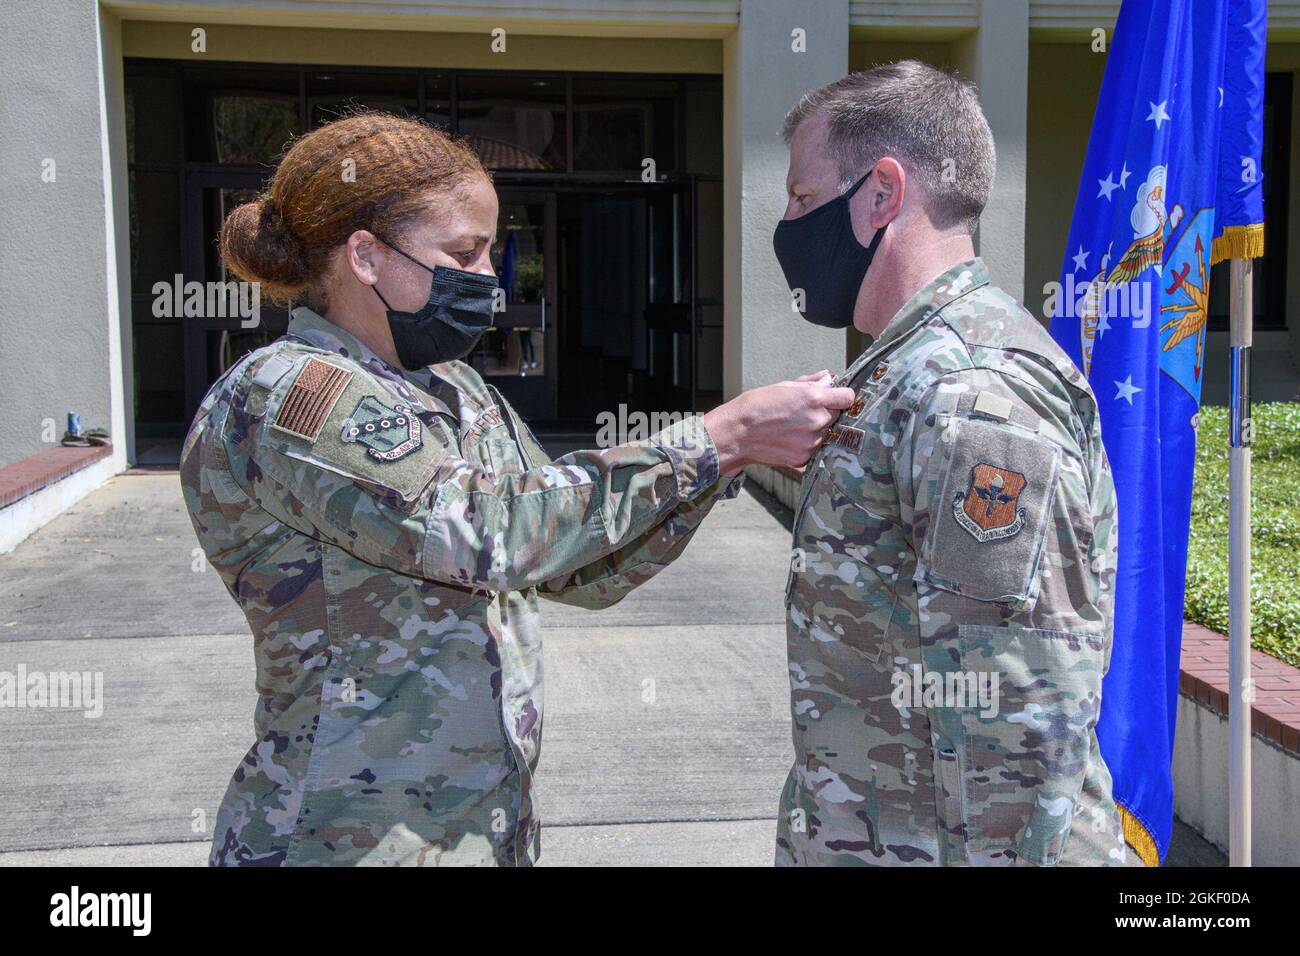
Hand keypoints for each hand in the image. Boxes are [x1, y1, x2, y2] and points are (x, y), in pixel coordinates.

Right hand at [702, 377, 854, 473]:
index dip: (841, 396)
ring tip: (794, 426)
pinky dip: (807, 444)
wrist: (737, 433)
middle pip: (839, 415)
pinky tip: (789, 438)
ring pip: (828, 433)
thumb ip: (811, 383)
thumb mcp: (784, 386)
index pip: (848, 397)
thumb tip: (828, 378)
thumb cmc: (756, 406)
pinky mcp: (804, 458)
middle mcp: (817, 420)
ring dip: (818, 429)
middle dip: (827, 412)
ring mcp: (812, 442)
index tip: (835, 397)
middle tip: (805, 412)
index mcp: (814, 398)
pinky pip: (815, 449)